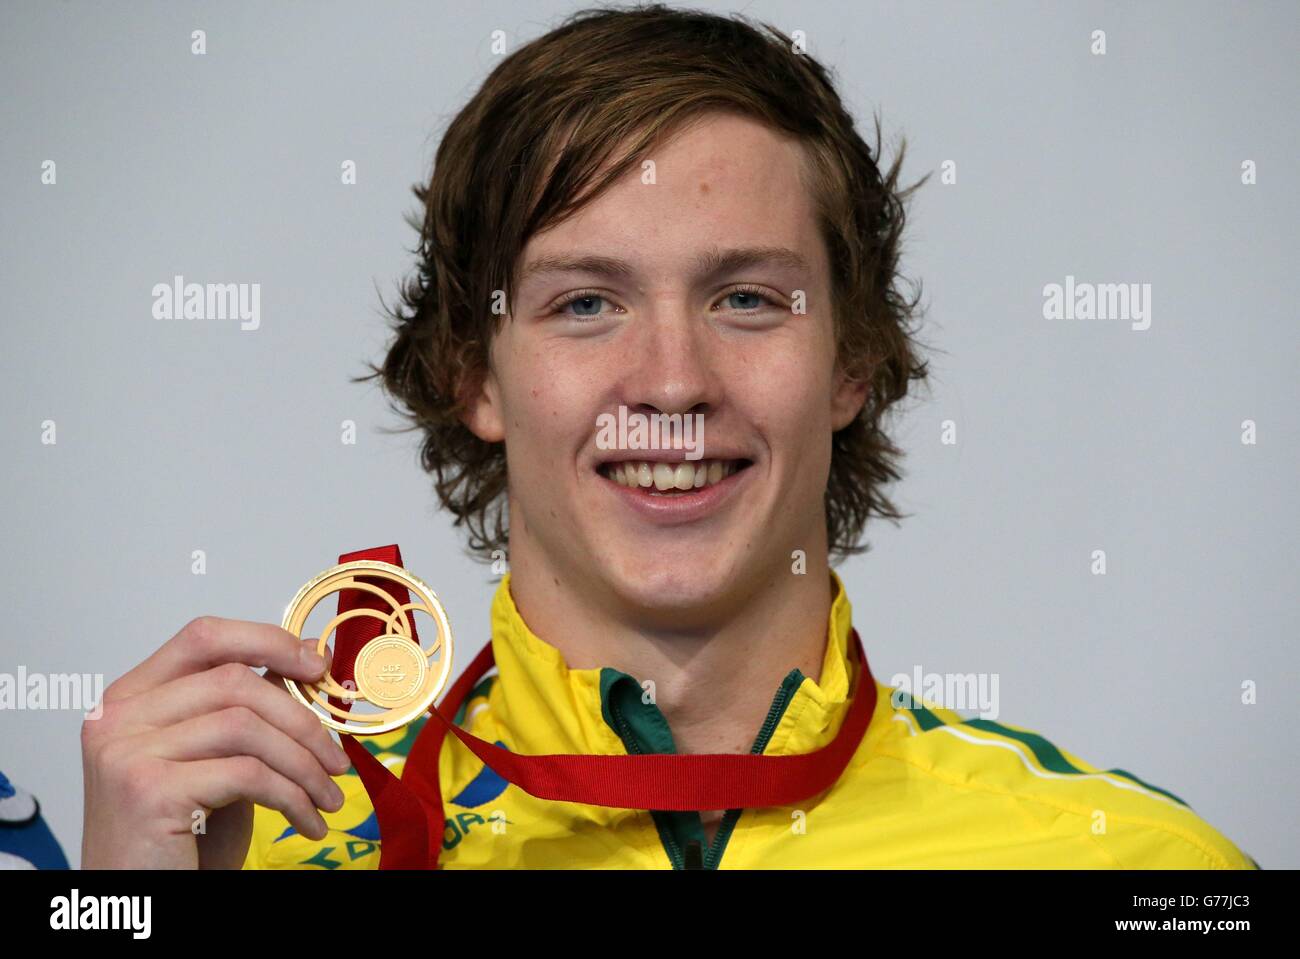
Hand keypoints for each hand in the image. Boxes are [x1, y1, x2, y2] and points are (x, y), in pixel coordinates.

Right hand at [80, 617, 351, 868]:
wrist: (145, 898)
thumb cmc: (181, 835)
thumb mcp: (220, 759)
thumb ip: (249, 706)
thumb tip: (312, 652)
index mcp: (132, 697)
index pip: (205, 636)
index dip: (268, 641)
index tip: (319, 666)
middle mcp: (118, 717)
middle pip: (234, 681)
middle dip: (302, 719)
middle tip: (337, 758)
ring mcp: (126, 751)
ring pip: (245, 726)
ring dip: (304, 764)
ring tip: (329, 797)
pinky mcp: (147, 789)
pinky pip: (246, 774)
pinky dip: (292, 796)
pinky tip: (308, 820)